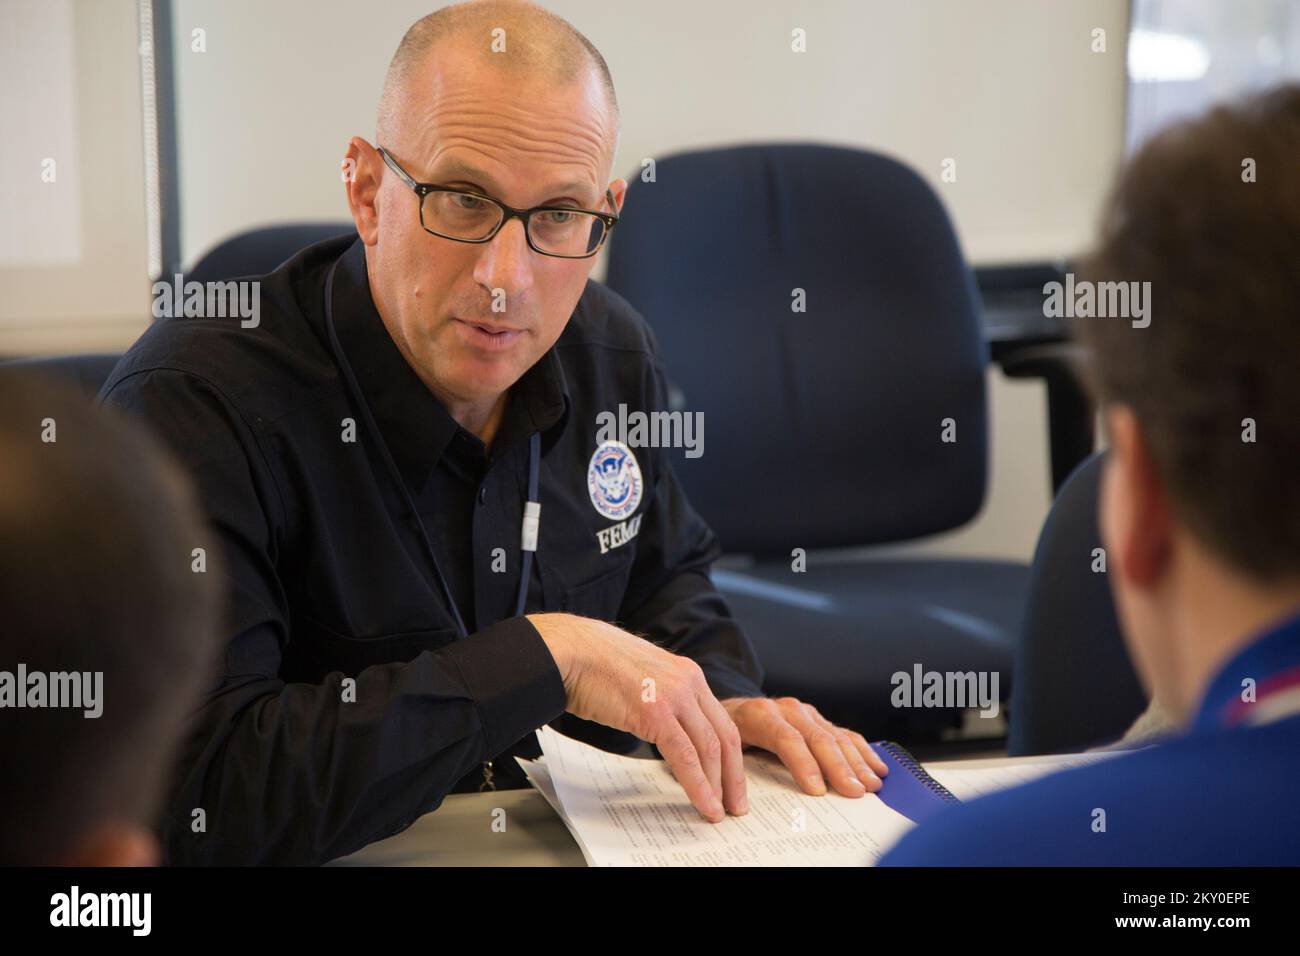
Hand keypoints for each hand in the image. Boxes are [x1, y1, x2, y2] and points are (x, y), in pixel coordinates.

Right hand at [528, 612, 746, 822]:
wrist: (570, 651)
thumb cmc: (595, 665)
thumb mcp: (643, 678)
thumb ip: (662, 698)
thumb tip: (668, 729)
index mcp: (687, 674)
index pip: (721, 721)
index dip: (731, 757)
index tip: (732, 782)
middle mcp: (688, 682)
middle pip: (725, 736)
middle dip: (734, 776)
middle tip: (736, 806)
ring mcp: (674, 695)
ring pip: (709, 749)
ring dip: (719, 786)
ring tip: (720, 812)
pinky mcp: (655, 712)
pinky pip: (685, 756)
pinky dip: (698, 786)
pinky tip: (703, 804)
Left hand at [722, 696, 888, 796]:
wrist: (730, 708)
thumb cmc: (726, 735)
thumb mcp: (721, 746)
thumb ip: (732, 766)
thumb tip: (738, 797)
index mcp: (759, 714)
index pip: (786, 738)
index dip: (803, 764)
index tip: (818, 791)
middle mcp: (786, 709)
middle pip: (817, 738)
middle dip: (838, 767)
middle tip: (854, 792)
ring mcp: (805, 713)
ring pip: (836, 736)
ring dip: (856, 763)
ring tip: (871, 785)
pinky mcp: (818, 719)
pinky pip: (845, 734)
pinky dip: (863, 751)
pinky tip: (878, 767)